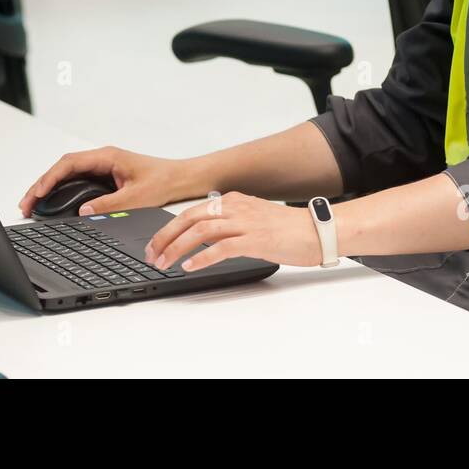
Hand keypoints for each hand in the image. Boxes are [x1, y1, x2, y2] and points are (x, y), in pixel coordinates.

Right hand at [18, 146, 191, 217]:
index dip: (49, 179)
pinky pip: (76, 181)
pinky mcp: (104, 177)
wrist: (181, 178)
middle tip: (25, 205)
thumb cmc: (164, 181)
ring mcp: (102, 167)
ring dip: (49, 188)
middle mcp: (101, 159)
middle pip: (62, 168)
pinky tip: (53, 204)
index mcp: (106, 157)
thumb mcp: (136, 197)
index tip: (36, 194)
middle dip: (41, 185)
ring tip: (32, 206)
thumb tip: (82, 211)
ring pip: (67, 174)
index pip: (69, 164)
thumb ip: (108, 205)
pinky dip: (61, 191)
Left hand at [144, 192, 322, 272]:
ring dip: (178, 248)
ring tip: (165, 263)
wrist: (317, 231)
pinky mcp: (255, 240)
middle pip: (189, 218)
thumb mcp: (251, 219)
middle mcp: (235, 208)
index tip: (155, 245)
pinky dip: (202, 257)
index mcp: (232, 201)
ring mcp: (245, 222)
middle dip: (165, 237)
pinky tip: (190, 267)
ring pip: (201, 231)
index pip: (190, 212)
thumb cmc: (287, 229)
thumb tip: (204, 234)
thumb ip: (229, 222)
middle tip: (152, 255)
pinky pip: (222, 247)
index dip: (168, 229)